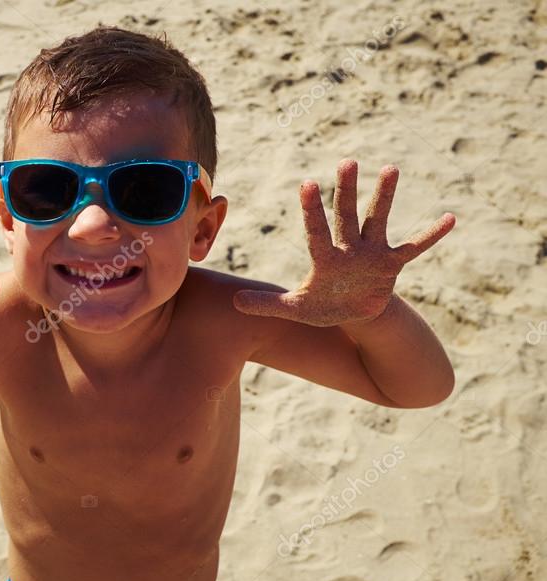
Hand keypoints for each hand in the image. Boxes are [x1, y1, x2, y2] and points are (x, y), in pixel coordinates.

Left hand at [233, 159, 454, 326]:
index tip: (306, 183)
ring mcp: (371, 253)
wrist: (354, 315)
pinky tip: (450, 218)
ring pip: (377, 220)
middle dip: (346, 190)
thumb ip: (267, 304)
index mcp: (325, 258)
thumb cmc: (323, 307)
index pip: (316, 230)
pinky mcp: (391, 264)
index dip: (311, 210)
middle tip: (347, 162)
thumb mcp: (295, 309)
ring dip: (383, 197)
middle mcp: (348, 248)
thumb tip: (234, 303)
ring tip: (390, 169)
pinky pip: (414, 247)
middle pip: (346, 215)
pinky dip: (431, 235)